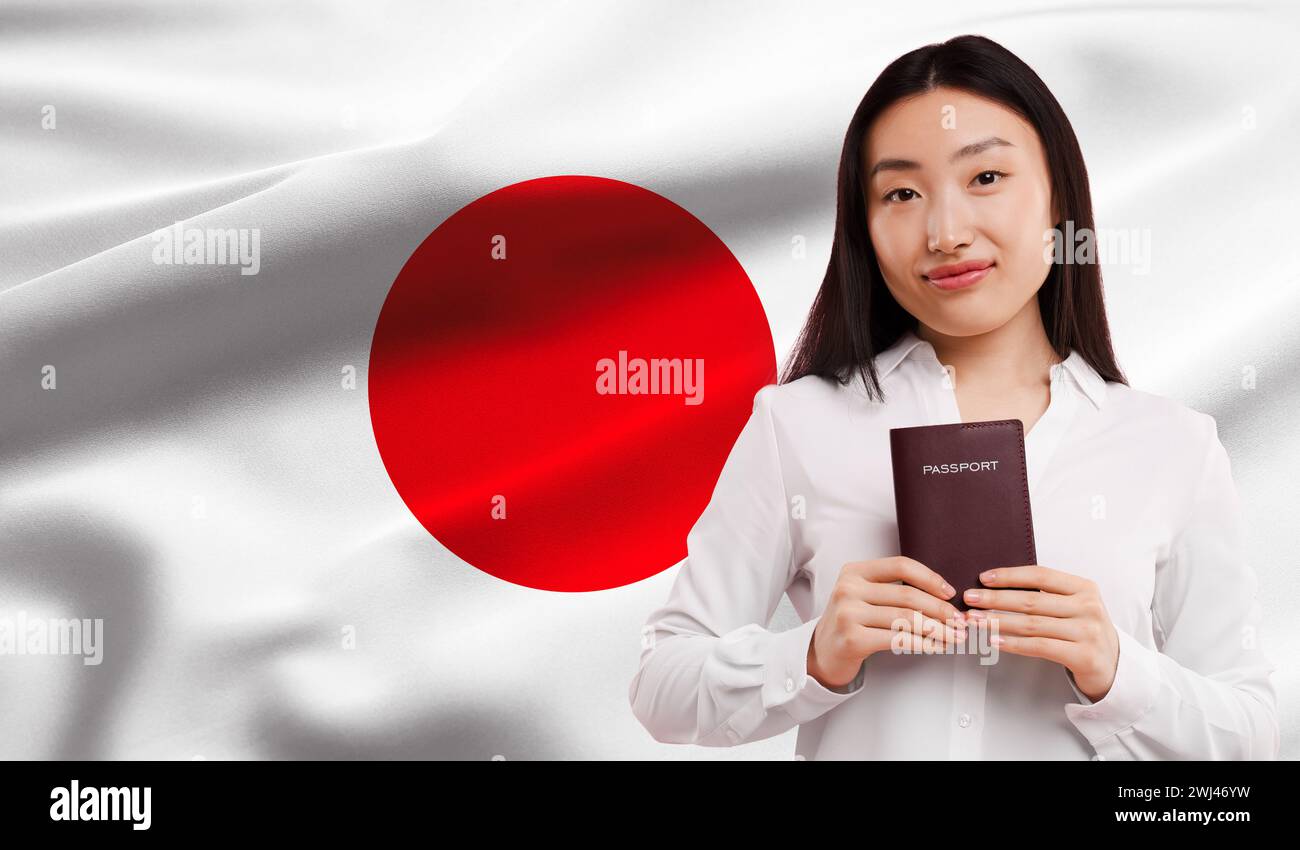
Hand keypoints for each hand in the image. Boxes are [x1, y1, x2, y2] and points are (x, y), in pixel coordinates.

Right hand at [808, 556, 968, 688]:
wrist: (822, 653)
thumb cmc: (851, 623)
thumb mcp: (863, 595)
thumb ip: (892, 589)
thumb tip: (943, 596)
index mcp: (854, 571)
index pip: (901, 566)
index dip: (930, 578)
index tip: (950, 593)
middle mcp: (848, 589)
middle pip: (907, 595)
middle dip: (940, 609)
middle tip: (961, 621)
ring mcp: (848, 614)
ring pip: (906, 619)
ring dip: (938, 630)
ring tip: (955, 636)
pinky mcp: (853, 639)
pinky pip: (898, 640)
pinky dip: (923, 644)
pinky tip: (937, 647)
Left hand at [962, 565, 1119, 700]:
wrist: (1113, 665)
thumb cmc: (1083, 631)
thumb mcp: (1073, 606)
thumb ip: (1046, 595)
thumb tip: (997, 586)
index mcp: (1084, 588)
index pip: (1040, 575)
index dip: (1010, 575)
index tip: (983, 578)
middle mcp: (1088, 607)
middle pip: (1032, 600)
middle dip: (995, 599)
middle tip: (969, 598)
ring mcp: (1088, 632)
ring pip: (1032, 624)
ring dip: (998, 621)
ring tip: (974, 620)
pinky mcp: (1083, 656)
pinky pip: (1039, 647)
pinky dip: (1013, 643)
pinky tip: (994, 640)